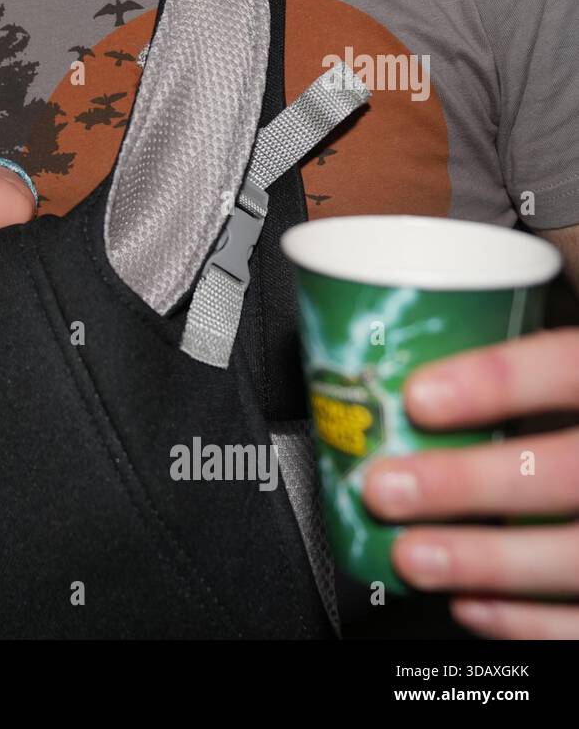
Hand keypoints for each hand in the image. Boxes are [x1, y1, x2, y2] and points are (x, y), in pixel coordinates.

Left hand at [361, 328, 578, 637]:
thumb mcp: (573, 344)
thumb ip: (509, 335)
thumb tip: (373, 312)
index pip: (576, 367)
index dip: (499, 381)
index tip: (416, 394)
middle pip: (573, 471)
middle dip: (468, 485)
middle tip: (384, 486)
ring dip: (487, 562)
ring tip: (410, 556)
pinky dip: (531, 620)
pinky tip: (472, 607)